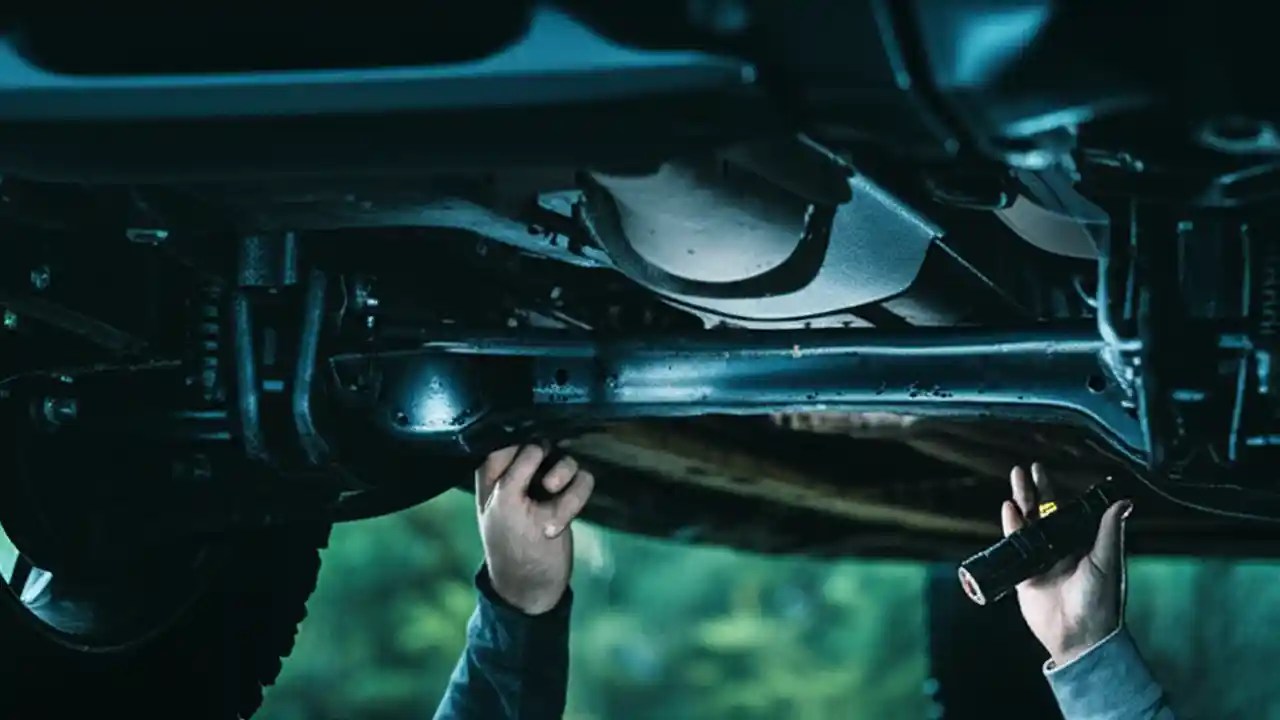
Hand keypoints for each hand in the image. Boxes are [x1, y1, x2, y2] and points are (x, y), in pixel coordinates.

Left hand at [475, 444, 595, 614]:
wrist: (533, 584)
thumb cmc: (509, 545)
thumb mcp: (503, 505)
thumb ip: (516, 470)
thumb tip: (538, 445)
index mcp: (494, 472)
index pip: (509, 438)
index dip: (520, 446)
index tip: (526, 461)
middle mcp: (521, 472)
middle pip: (543, 443)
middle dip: (547, 465)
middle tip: (544, 487)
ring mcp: (548, 484)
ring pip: (568, 461)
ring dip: (565, 485)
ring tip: (552, 515)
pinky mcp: (570, 497)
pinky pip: (584, 480)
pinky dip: (576, 500)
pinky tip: (559, 524)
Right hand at [1003, 463, 1132, 666]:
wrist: (1079, 635)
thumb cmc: (1100, 601)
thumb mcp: (1107, 562)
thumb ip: (1109, 531)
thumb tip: (1124, 502)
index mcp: (1080, 543)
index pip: (1065, 510)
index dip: (1054, 490)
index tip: (1044, 471)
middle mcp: (1059, 548)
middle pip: (1042, 513)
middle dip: (1033, 491)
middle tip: (1023, 470)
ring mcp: (1040, 559)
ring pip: (1026, 525)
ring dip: (1020, 504)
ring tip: (1014, 483)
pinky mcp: (1025, 573)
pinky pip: (1014, 547)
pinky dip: (1011, 528)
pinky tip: (1008, 511)